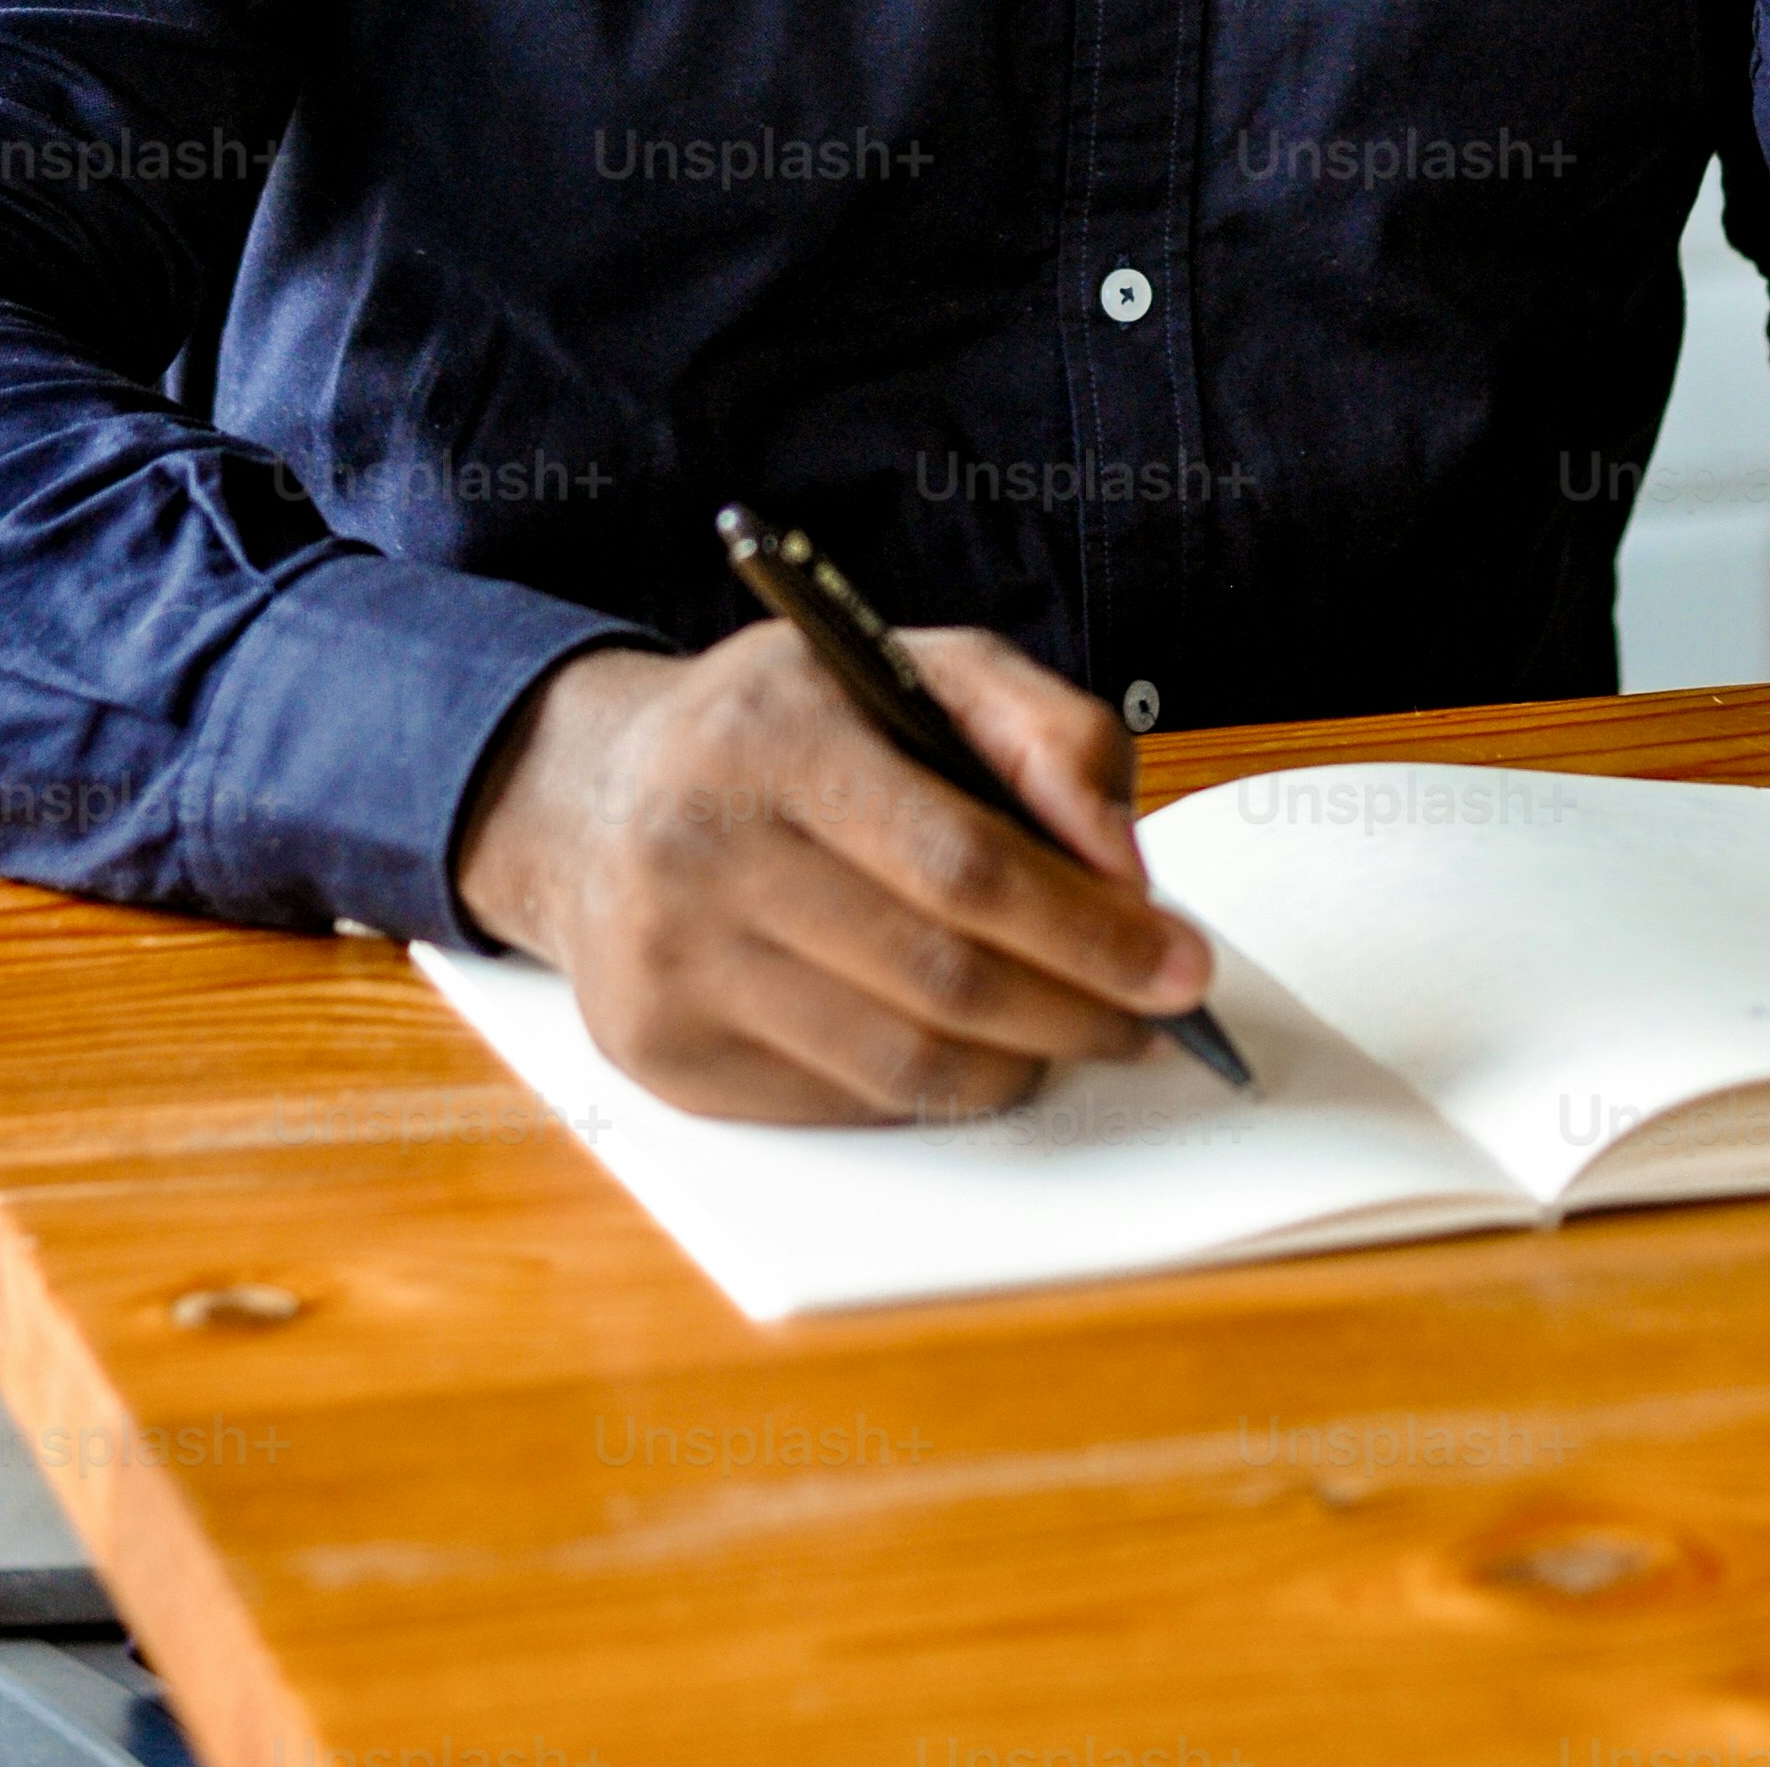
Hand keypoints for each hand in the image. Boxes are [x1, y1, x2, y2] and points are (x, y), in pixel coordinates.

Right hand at [453, 625, 1213, 1123]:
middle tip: (1154, 1017)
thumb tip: (1123, 869)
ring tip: (1083, 1033)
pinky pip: (843, 1102)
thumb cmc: (786, 725)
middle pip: (942, 976)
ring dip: (1022, 1062)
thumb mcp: (916, 666)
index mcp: (774, 733)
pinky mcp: (663, 1054)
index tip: (1179, 963)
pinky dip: (935, 1089)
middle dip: (1080, 1008)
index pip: (962, 861)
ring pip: (900, 1061)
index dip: (1087, 928)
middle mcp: (703, 848)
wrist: (589, 793)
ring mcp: (672, 964)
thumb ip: (1044, 732)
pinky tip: (977, 1049)